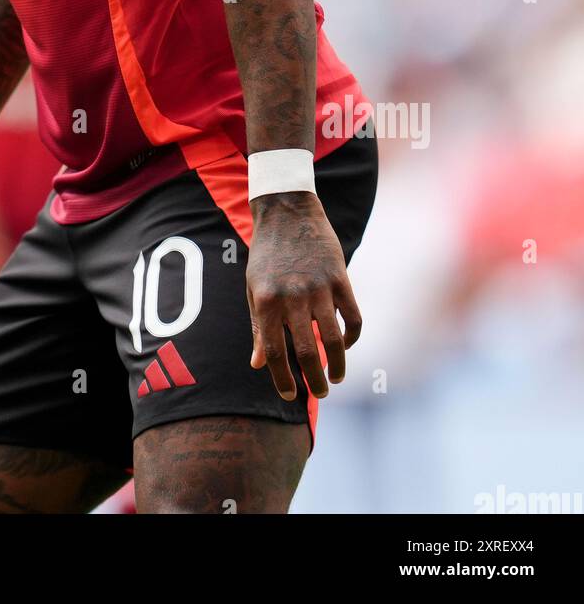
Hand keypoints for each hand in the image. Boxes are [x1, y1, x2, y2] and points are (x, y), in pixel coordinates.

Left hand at [246, 191, 361, 400]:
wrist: (286, 211)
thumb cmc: (266, 254)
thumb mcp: (254, 288)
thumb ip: (258, 326)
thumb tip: (259, 364)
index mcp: (265, 301)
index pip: (274, 352)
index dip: (282, 379)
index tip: (289, 395)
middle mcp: (292, 296)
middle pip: (305, 351)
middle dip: (313, 380)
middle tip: (320, 394)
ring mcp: (318, 287)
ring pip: (332, 339)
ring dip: (336, 365)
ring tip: (336, 379)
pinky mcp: (340, 278)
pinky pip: (352, 317)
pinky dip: (351, 337)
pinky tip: (345, 345)